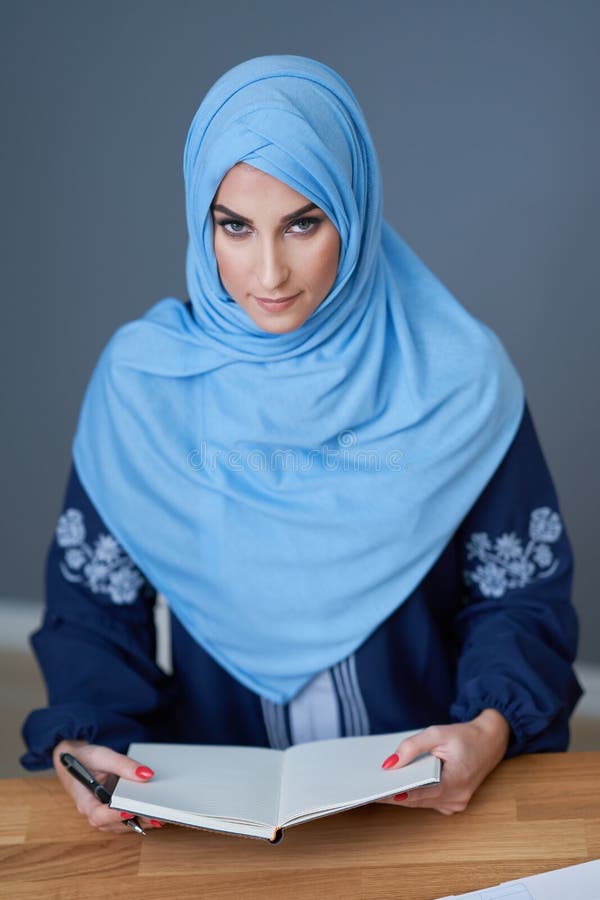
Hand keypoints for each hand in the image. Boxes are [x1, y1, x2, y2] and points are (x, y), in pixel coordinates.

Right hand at [53, 739, 162, 833]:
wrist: (73, 760)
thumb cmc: (84, 758)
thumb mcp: (101, 756)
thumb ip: (123, 765)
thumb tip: (147, 774)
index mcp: (84, 799)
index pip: (97, 814)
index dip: (113, 815)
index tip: (129, 810)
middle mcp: (93, 811)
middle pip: (113, 824)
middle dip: (135, 821)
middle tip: (156, 816)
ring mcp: (103, 813)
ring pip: (121, 825)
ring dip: (140, 822)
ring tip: (162, 816)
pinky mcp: (112, 811)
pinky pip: (125, 819)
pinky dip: (140, 817)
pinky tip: (155, 812)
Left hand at [376, 709, 510, 815]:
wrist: (490, 741)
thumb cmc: (464, 736)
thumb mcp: (437, 733)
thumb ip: (412, 747)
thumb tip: (389, 764)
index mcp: (455, 782)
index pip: (418, 795)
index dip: (394, 794)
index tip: (374, 792)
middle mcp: (456, 799)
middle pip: (416, 800)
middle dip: (394, 792)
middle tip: (370, 784)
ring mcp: (456, 804)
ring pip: (421, 802)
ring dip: (402, 793)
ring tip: (379, 782)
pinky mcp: (453, 802)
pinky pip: (428, 800)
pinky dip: (414, 792)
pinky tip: (399, 782)